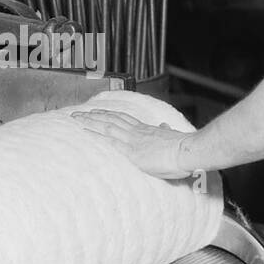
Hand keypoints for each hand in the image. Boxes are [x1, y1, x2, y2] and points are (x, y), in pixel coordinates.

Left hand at [70, 110, 192, 178]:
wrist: (187, 151)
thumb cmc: (183, 149)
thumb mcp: (173, 137)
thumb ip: (165, 132)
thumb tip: (164, 126)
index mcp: (146, 130)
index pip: (124, 119)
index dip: (110, 114)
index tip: (99, 112)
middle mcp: (137, 132)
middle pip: (111, 119)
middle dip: (94, 115)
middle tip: (80, 113)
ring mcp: (133, 140)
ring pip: (106, 125)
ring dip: (89, 121)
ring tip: (75, 119)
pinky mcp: (131, 151)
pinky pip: (108, 140)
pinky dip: (94, 134)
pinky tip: (84, 131)